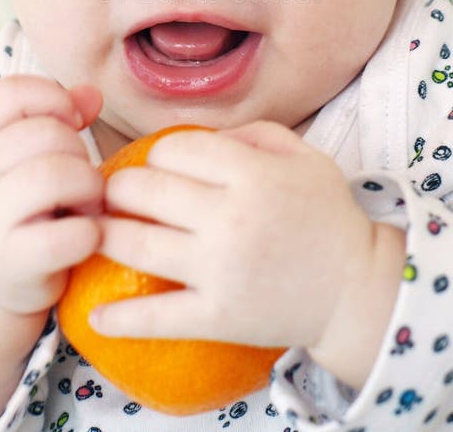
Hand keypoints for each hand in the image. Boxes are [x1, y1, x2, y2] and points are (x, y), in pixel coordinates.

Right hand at [0, 75, 104, 315]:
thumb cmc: (20, 200)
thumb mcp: (26, 153)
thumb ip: (61, 116)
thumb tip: (93, 94)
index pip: (11, 91)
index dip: (54, 97)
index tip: (72, 122)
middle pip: (47, 133)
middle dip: (82, 152)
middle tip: (84, 179)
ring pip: (57, 175)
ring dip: (90, 188)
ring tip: (88, 205)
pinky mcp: (12, 261)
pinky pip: (68, 234)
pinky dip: (90, 233)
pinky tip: (86, 236)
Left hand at [93, 122, 376, 355]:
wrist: (356, 290)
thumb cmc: (327, 216)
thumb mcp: (304, 156)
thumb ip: (253, 134)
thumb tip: (202, 139)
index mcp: (251, 174)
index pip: (173, 149)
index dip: (157, 154)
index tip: (158, 166)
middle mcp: (230, 217)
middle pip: (145, 190)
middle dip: (119, 187)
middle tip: (114, 193)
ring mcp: (220, 269)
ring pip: (136, 244)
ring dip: (105, 235)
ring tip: (97, 232)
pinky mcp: (217, 316)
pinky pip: (157, 317)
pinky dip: (120, 319)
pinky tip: (96, 316)